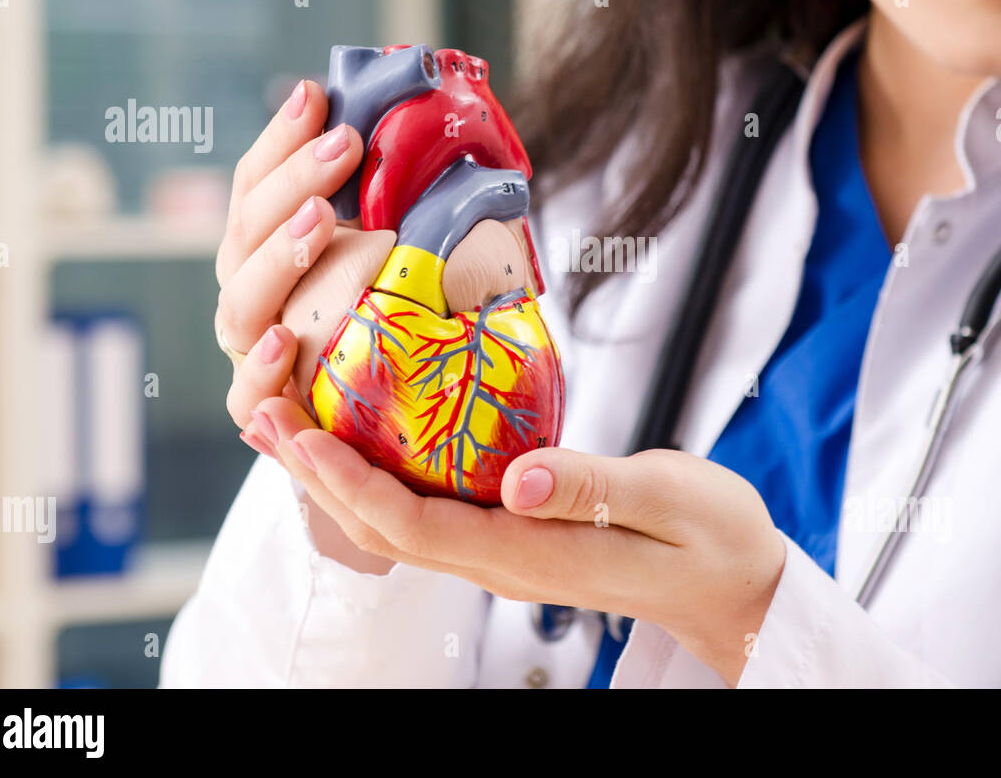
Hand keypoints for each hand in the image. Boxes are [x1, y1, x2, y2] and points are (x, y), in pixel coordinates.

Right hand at [214, 78, 394, 449]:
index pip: (259, 186)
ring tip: (319, 219)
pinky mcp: (268, 414)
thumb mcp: (419, 260)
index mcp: (274, 252)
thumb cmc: (410, 329)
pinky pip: (248, 397)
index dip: (281, 139)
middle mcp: (256, 297)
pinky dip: (260, 369)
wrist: (403, 430)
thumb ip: (419, 211)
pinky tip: (284, 339)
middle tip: (346, 143)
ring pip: (239, 303)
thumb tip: (453, 141)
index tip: (316, 94)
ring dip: (277, 256)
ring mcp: (254, 353)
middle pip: (246, 232)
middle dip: (292, 178)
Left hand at [252, 395, 787, 686]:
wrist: (737, 586)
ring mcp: (508, 552)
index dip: (348, 482)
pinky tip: (368, 439)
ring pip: (400, 521)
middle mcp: (504, 560)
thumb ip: (595, 488)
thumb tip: (518, 477)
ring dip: (338, 477)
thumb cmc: (714, 540)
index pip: (415, 525)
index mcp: (533, 555)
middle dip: (317, 475)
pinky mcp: (519, 534)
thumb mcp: (671, 502)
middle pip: (386, 527)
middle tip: (262, 414)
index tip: (298, 432)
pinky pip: (432, 509)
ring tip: (289, 425)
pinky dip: (384, 474)